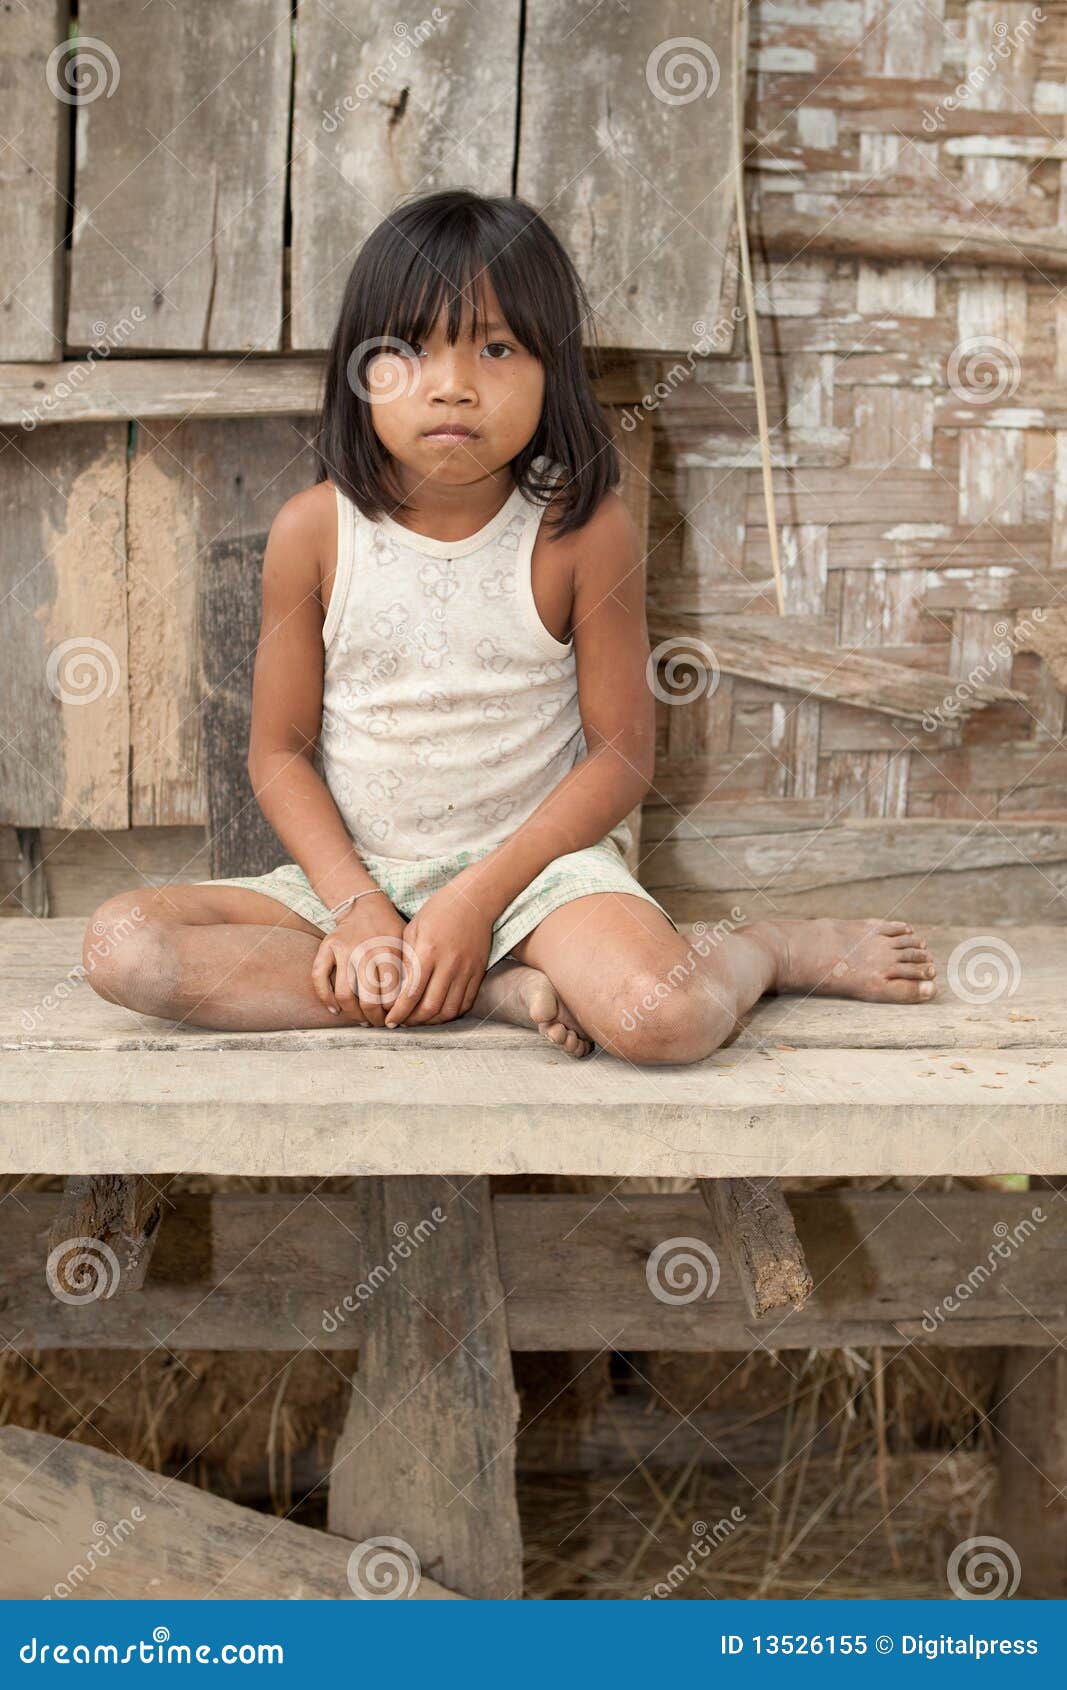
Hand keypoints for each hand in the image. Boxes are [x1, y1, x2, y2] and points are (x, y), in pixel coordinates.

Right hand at [311, 893, 411, 1026]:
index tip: (396, 1019)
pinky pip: (319, 977)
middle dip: (375, 1019)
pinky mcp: (327, 947)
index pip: (392, 995)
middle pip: (369, 999)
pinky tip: (335, 1010)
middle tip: (379, 1023)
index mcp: (389, 952)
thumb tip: (407, 1008)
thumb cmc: (390, 932)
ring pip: (344, 994)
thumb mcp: (405, 947)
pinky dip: (325, 998)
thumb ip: (407, 973)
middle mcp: (366, 951)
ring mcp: (344, 949)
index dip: (394, 1012)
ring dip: (353, 1014)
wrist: (366, 906)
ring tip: (362, 1021)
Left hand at [384, 884, 493, 1026]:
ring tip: (420, 1019)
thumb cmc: (438, 911)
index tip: (390, 1020)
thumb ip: (405, 960)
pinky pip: (466, 1002)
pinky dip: (451, 1013)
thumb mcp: (412, 930)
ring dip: (433, 1021)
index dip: (399, 1012)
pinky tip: (439, 1011)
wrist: (474, 900)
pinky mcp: (479, 972)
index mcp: (428, 952)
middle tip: (403, 1022)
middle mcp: (449, 964)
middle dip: (414, 1021)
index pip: (411, 993)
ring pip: (450, 1010)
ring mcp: (467, 970)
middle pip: (430, 1007)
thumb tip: (396, 989)